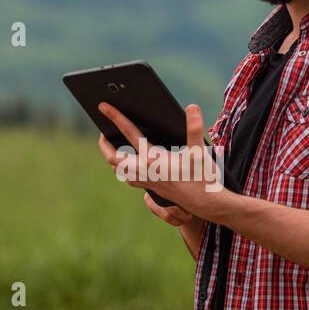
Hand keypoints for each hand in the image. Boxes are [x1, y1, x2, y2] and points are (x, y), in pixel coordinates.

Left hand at [94, 101, 228, 218]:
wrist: (205, 203)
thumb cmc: (202, 177)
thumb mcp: (199, 151)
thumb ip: (195, 128)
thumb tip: (192, 107)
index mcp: (153, 158)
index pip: (129, 133)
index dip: (115, 117)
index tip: (103, 106)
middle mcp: (145, 170)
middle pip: (113, 158)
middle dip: (104, 144)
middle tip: (102, 131)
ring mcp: (147, 181)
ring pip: (119, 170)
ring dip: (113, 158)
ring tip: (112, 145)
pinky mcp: (152, 187)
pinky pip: (130, 178)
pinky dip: (125, 170)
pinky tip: (131, 164)